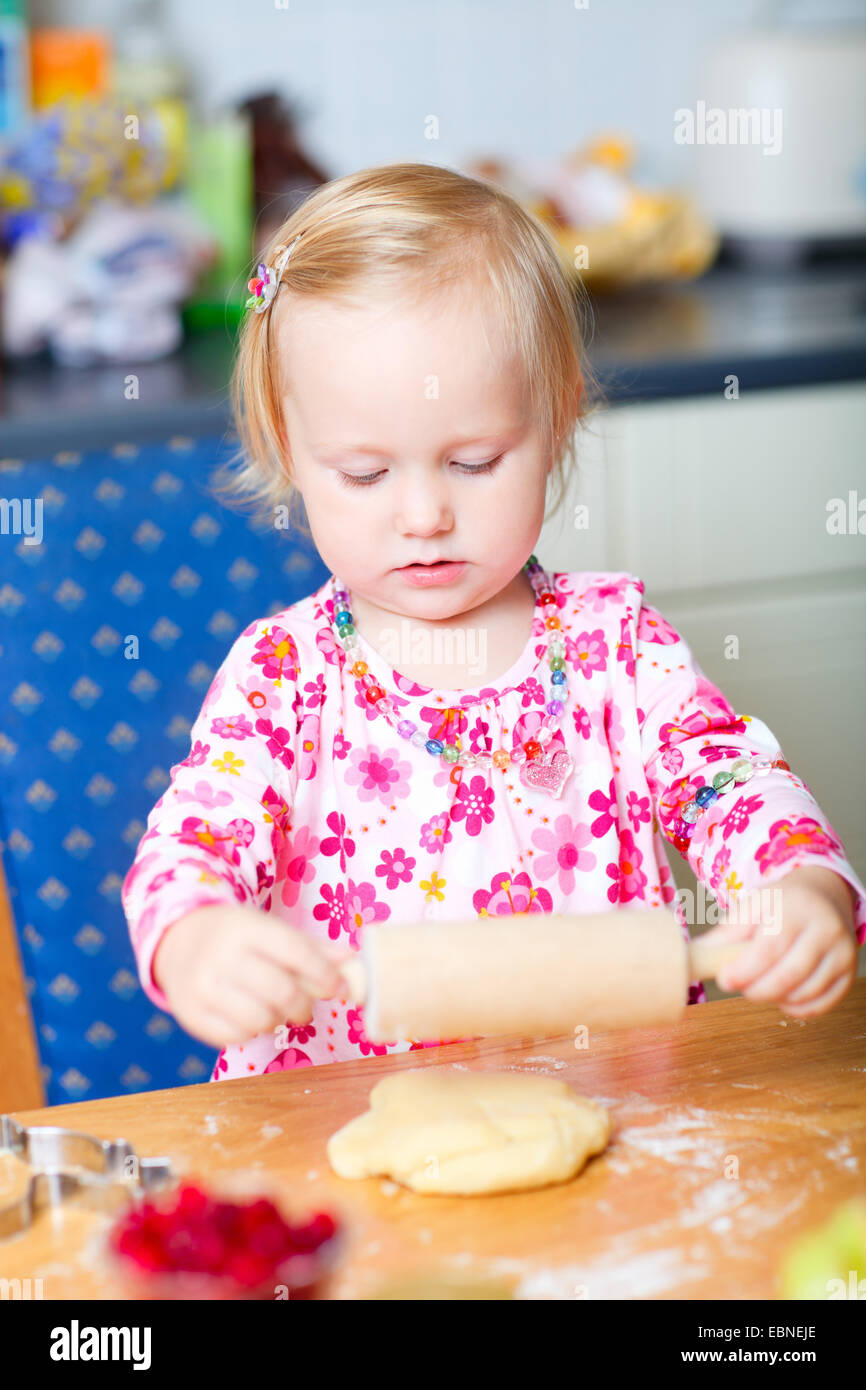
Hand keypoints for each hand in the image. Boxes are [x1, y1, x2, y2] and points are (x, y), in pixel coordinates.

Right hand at [152, 904, 350, 1046]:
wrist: (177, 939)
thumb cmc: (236, 936)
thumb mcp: (269, 929)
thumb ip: (311, 947)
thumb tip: (353, 962)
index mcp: (246, 928)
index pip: (297, 952)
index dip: (324, 974)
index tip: (335, 987)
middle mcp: (221, 956)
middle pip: (281, 991)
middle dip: (304, 1005)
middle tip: (304, 1007)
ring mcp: (203, 987)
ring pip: (261, 1019)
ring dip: (278, 1020)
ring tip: (276, 1010)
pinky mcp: (191, 1015)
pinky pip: (236, 1037)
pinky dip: (252, 1032)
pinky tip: (250, 1016)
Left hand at [702, 865, 858, 1017]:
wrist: (823, 896)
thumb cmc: (782, 904)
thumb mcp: (752, 906)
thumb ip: (726, 932)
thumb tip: (695, 955)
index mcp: (797, 908)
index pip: (771, 948)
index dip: (745, 970)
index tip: (724, 980)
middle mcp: (826, 929)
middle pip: (790, 975)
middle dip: (757, 989)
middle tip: (740, 986)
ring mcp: (843, 953)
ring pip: (805, 994)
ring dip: (775, 998)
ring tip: (760, 985)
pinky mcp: (849, 974)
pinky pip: (821, 1006)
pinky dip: (796, 1009)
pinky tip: (782, 996)